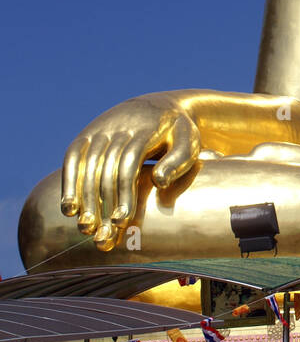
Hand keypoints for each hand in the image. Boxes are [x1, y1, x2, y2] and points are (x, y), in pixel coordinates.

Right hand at [61, 92, 200, 249]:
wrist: (158, 106)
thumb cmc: (177, 133)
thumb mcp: (188, 142)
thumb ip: (178, 161)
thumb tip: (158, 181)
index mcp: (145, 128)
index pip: (129, 164)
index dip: (123, 193)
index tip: (122, 221)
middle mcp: (118, 127)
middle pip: (105, 169)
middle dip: (102, 204)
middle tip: (103, 235)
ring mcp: (100, 130)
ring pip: (86, 166)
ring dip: (84, 199)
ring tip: (86, 228)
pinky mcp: (88, 135)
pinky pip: (72, 158)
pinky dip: (68, 183)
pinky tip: (68, 209)